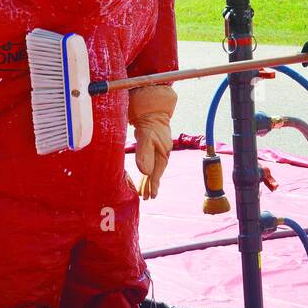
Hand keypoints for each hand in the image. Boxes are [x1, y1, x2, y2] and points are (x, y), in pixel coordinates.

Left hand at [128, 85, 176, 199]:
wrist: (152, 110)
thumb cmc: (149, 123)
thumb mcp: (146, 138)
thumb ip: (145, 154)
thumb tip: (145, 172)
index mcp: (162, 154)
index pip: (157, 173)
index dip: (153, 185)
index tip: (151, 196)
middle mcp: (161, 153)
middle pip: (156, 173)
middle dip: (151, 185)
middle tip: (146, 198)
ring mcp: (157, 150)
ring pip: (153, 168)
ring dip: (149, 180)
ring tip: (144, 191)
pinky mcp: (152, 146)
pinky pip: (150, 162)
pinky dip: (147, 171)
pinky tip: (145, 176)